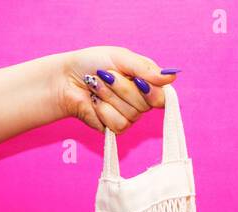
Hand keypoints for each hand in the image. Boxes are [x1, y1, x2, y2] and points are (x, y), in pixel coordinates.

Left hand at [52, 46, 178, 133]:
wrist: (65, 78)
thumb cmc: (92, 63)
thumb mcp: (121, 57)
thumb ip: (145, 68)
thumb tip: (172, 76)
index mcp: (146, 83)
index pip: (163, 97)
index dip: (153, 92)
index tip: (139, 81)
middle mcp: (141, 102)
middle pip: (145, 104)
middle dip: (122, 87)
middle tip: (106, 75)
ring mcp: (129, 116)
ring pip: (131, 115)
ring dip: (109, 97)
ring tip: (96, 86)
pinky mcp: (115, 128)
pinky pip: (118, 124)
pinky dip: (103, 110)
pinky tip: (94, 102)